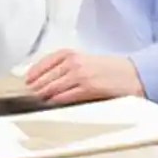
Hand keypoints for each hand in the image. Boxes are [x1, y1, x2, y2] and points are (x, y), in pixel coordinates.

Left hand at [24, 49, 145, 104]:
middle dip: (36, 87)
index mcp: (71, 54)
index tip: (27, 80)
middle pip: (46, 76)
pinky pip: (66, 96)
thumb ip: (66, 67)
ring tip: (35, 101)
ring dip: (42, 95)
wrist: (131, 74)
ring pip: (53, 87)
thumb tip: (45, 80)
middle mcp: (74, 62)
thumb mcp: (84, 61)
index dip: (34, 72)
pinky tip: (50, 104)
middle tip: (27, 95)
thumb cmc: (108, 70)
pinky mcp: (88, 88)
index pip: (45, 62)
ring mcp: (80, 75)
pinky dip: (55, 100)